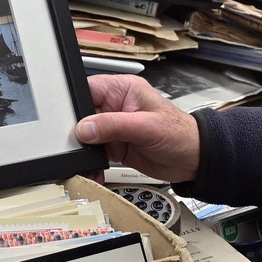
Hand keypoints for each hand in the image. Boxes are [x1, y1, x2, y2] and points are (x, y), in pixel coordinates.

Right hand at [77, 74, 200, 182]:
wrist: (194, 161)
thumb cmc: (180, 134)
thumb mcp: (147, 127)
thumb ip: (114, 125)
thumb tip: (85, 128)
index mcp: (123, 89)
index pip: (89, 89)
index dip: (75, 104)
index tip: (67, 122)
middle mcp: (115, 106)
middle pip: (83, 115)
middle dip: (76, 132)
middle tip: (74, 146)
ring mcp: (114, 127)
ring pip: (86, 137)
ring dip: (83, 151)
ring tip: (82, 163)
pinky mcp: (114, 146)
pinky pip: (95, 154)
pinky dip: (91, 164)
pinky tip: (92, 172)